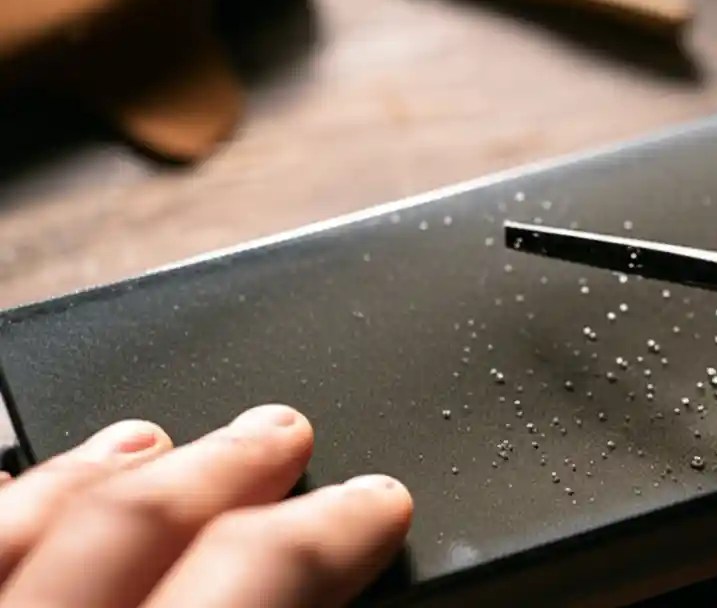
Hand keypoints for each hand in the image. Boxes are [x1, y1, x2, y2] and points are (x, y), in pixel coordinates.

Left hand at [0, 404, 411, 606]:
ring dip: (106, 471)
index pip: (262, 571)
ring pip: (33, 519)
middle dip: (229, 465)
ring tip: (156, 435)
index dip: (336, 527)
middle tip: (284, 432)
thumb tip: (343, 587)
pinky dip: (6, 501)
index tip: (379, 504)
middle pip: (145, 520)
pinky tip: (22, 482)